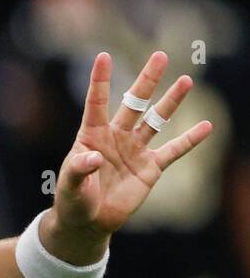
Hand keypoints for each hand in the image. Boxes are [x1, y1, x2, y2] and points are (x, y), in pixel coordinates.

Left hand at [46, 51, 212, 257]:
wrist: (88, 222)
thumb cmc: (73, 199)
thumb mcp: (70, 185)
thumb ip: (79, 168)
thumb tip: (95, 157)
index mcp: (92, 135)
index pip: (97, 102)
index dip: (100, 80)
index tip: (102, 55)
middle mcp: (115, 137)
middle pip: (134, 103)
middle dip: (147, 80)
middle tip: (160, 56)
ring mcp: (135, 150)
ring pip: (156, 121)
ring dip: (171, 102)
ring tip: (186, 80)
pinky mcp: (151, 168)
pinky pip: (173, 151)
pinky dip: (190, 140)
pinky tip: (206, 127)